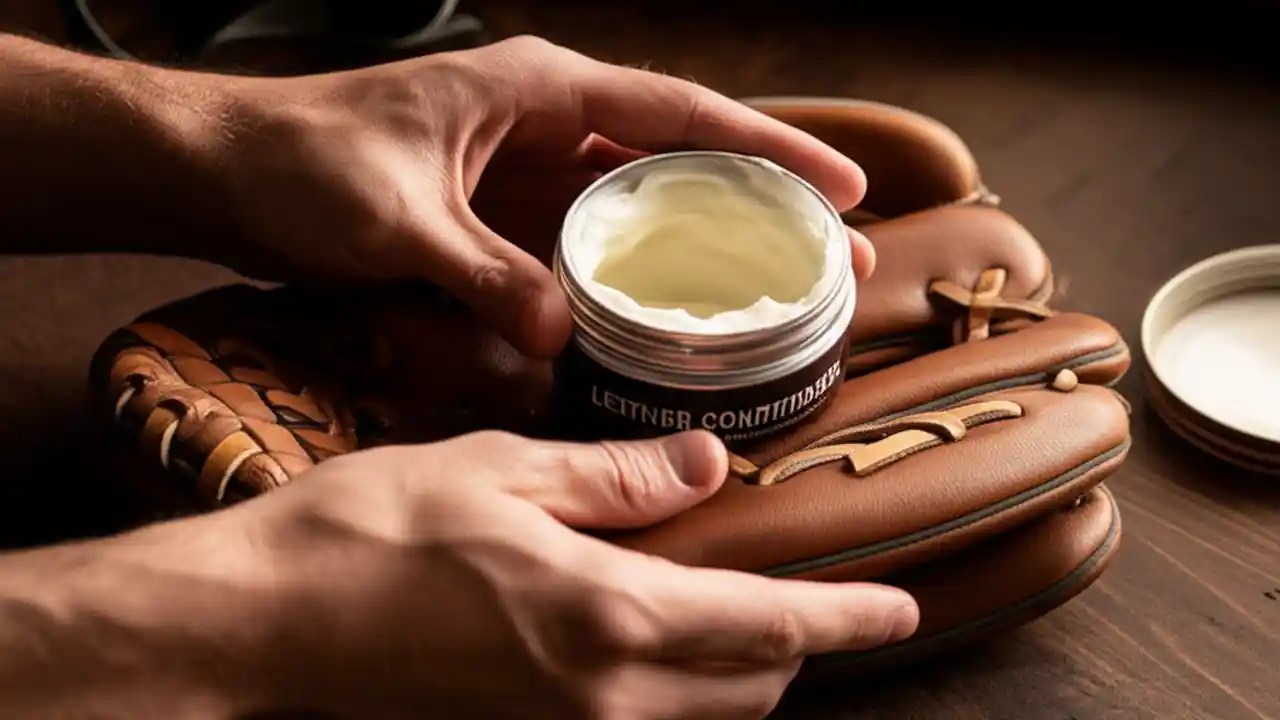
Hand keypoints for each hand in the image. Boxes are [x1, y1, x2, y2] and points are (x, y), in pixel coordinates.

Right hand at [121, 430, 915, 717]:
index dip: (846, 618)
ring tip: (732, 606)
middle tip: (803, 585)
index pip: (768, 629)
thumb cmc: (370, 532)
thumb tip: (705, 464)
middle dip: (793, 642)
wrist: (265, 621)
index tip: (899, 609)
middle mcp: (601, 698)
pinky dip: (675, 690)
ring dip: (738, 670)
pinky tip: (649, 634)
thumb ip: (614, 478)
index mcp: (606, 617)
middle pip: (750, 689)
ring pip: (701, 718)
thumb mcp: (501, 473)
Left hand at [191, 35, 876, 357]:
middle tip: (837, 260)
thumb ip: (484, 273)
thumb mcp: (397, 220)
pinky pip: (595, 241)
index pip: (680, 113)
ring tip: (781, 296)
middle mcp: (548, 122)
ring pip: (646, 203)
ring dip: (711, 245)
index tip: (842, 185)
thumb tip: (562, 336)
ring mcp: (530, 169)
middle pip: (683, 159)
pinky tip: (672, 317)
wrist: (225, 171)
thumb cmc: (299, 164)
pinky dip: (640, 273)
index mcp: (539, 90)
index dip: (770, 148)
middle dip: (765, 205)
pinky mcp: (506, 213)